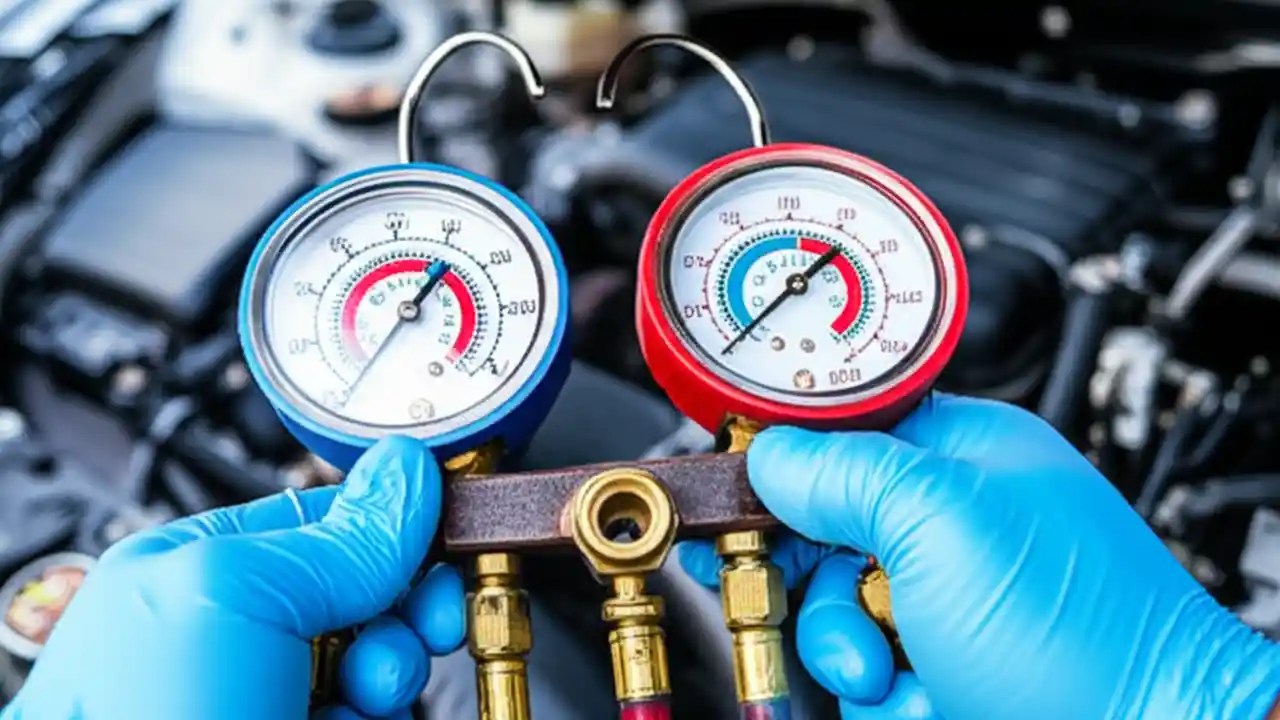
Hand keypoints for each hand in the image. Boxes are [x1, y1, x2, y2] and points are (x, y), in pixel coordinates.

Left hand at [1, 436, 464, 718]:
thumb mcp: (230, 592)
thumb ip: (329, 536)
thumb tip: (405, 477)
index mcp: (197, 574)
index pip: (326, 522)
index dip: (393, 530)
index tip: (439, 542)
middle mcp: (234, 641)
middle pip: (367, 594)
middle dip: (405, 607)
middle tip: (420, 623)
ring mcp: (274, 703)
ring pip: (383, 664)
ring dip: (397, 671)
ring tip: (366, 693)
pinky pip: (383, 715)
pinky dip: (389, 714)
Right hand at [682, 393, 1279, 719]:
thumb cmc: (1083, 630)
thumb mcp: (943, 521)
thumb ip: (843, 472)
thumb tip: (769, 452)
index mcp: (959, 456)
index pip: (839, 430)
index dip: (777, 458)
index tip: (731, 489)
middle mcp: (948, 525)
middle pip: (817, 529)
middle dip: (808, 577)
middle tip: (787, 587)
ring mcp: (942, 602)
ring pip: (827, 612)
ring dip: (845, 648)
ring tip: (892, 665)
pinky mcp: (935, 670)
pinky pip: (859, 672)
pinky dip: (881, 696)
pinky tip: (924, 697)